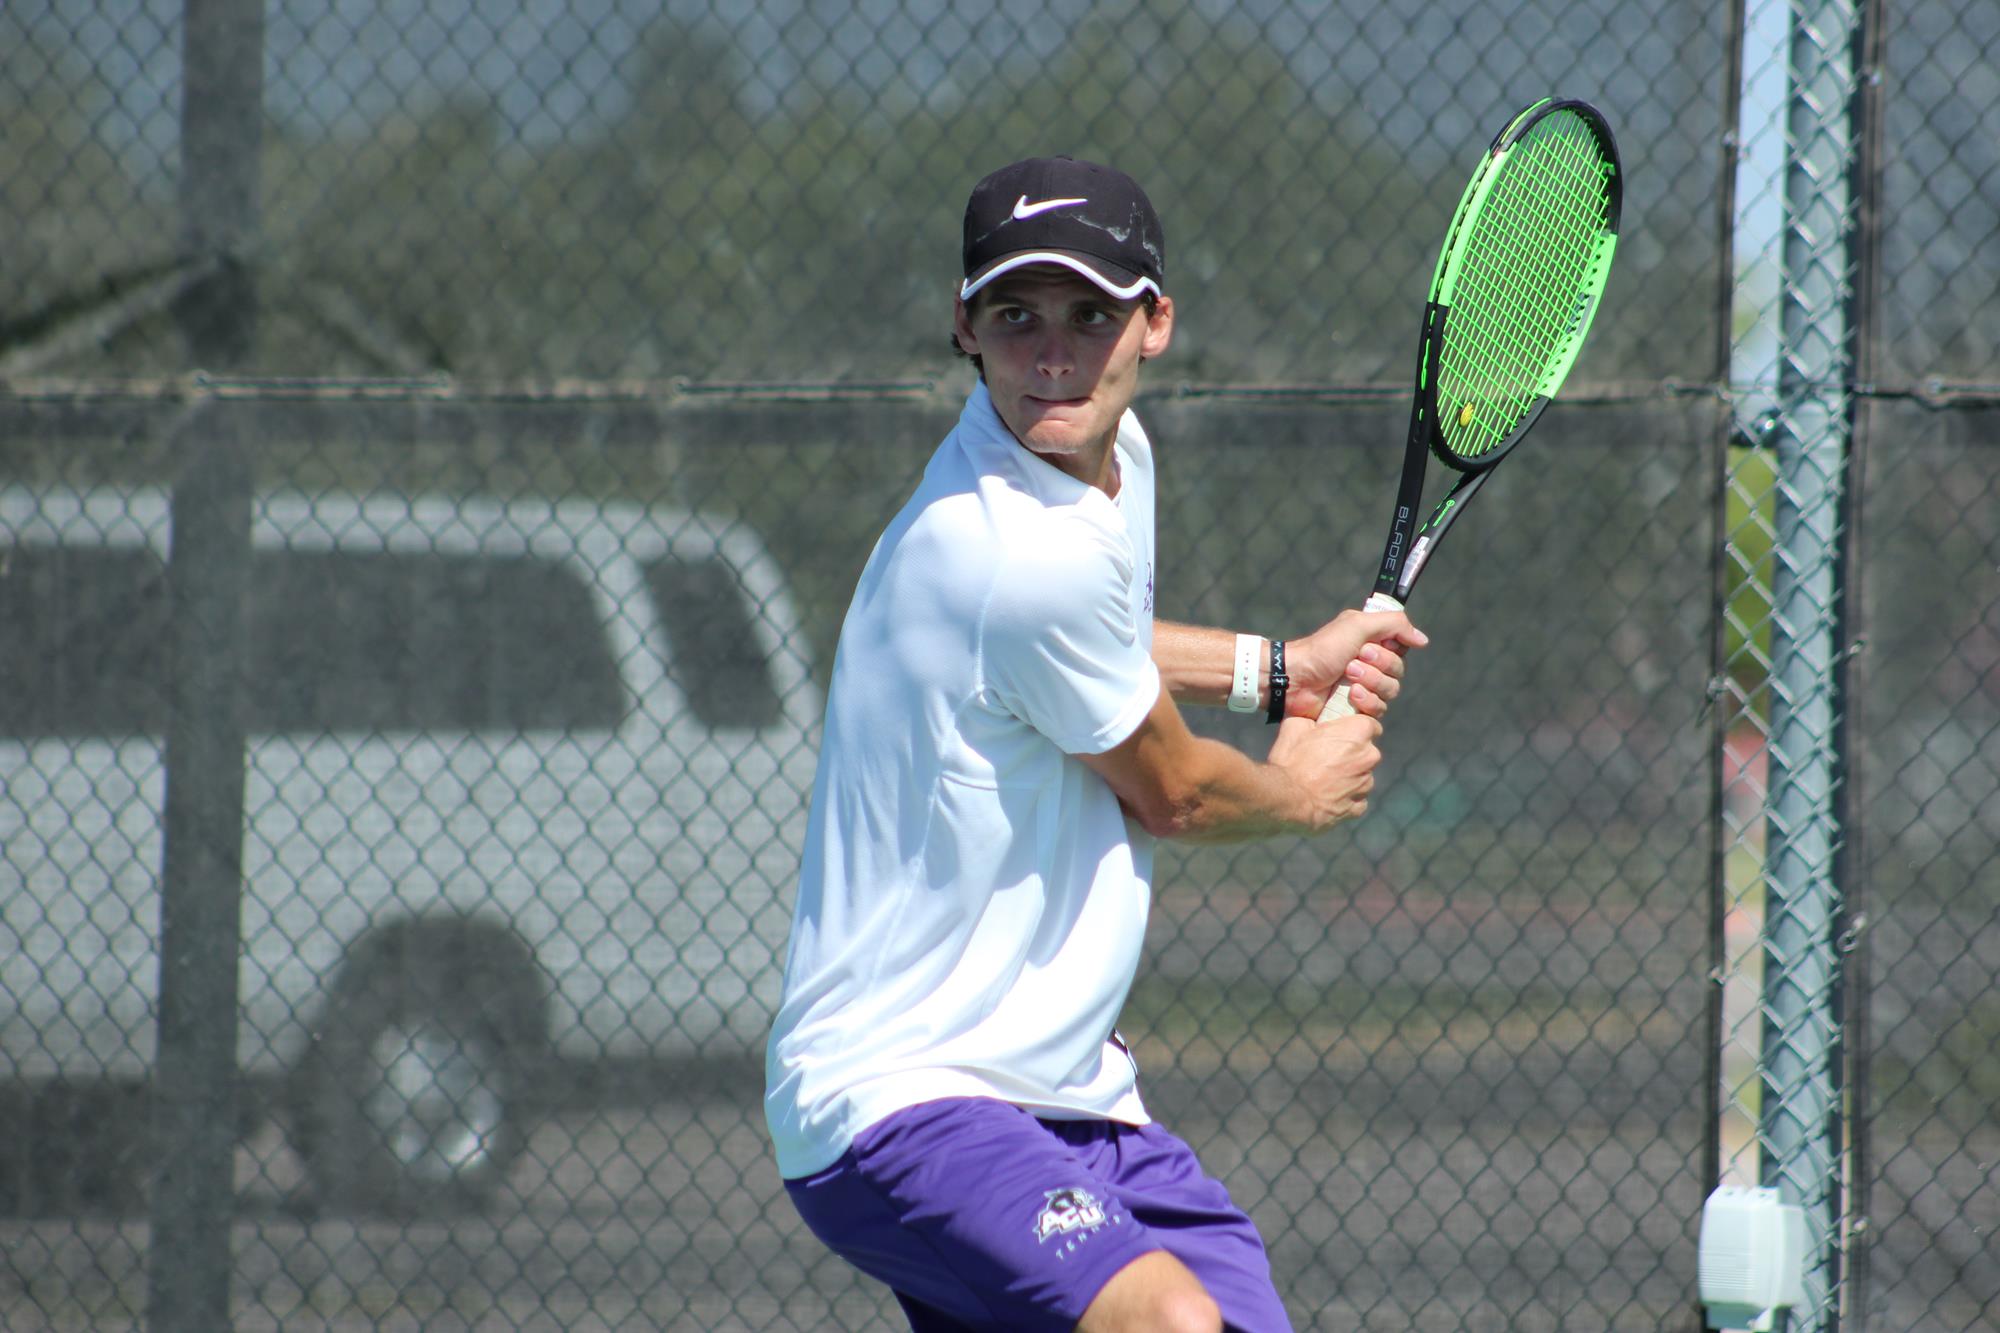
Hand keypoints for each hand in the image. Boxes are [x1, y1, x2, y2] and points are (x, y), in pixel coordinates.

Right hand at [1266, 712, 1381, 829]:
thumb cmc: (1291, 760)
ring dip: (1349, 776)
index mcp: (1358, 732)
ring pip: (1362, 775)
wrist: (1286, 799)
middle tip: (1326, 757)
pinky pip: (1356, 799)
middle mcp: (1369, 757)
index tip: (1341, 734)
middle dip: (1352, 753)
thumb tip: (1313, 719)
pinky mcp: (1358, 807)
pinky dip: (1345, 797)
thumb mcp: (1295, 725)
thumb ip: (1312, 718)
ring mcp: (1366, 784)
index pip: (1371, 724)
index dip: (1355, 728)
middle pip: (1367, 751)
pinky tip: (1327, 796)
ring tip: (1324, 780)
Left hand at [1282, 607, 1428, 719]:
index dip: (1391, 648)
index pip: (1402, 647)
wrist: (1296, 679)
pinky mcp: (1357, 708)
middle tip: (1353, 660)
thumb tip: (1423, 640)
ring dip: (1371, 681)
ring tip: (1347, 676)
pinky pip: (1379, 709)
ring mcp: (1364, 686)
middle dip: (1378, 665)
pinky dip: (1367, 701)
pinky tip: (1351, 695)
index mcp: (1371, 641)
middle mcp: (1371, 663)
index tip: (1373, 644)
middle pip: (1399, 670)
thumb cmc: (1322, 649)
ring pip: (1391, 690)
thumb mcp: (1357, 624)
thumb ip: (1394, 624)